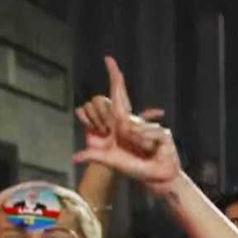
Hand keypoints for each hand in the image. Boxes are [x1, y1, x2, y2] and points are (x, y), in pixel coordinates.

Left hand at [72, 57, 179, 188]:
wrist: (156, 177)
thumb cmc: (135, 168)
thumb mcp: (110, 161)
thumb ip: (94, 157)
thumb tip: (74, 159)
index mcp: (122, 124)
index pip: (117, 96)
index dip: (114, 77)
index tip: (108, 59)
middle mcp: (135, 122)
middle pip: (126, 107)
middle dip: (121, 119)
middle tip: (127, 141)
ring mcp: (149, 126)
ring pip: (136, 126)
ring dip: (136, 141)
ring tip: (141, 151)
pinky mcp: (163, 133)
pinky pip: (150, 132)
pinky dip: (146, 141)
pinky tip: (150, 149)